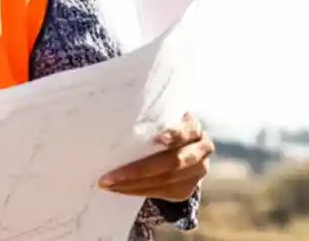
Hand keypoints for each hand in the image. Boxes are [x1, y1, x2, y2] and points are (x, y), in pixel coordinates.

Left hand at [98, 113, 213, 201]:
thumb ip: (148, 120)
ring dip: (132, 184)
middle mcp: (201, 150)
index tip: (157, 139)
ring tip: (108, 184)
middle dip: (138, 170)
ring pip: (165, 180)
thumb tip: (110, 117)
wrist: (179, 149)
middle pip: (172, 162)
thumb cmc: (160, 128)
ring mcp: (197, 172)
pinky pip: (160, 192)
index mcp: (193, 128)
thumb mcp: (160, 119)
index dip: (173, 135)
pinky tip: (118, 188)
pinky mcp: (186, 189)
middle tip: (109, 176)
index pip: (186, 131)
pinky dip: (137, 190)